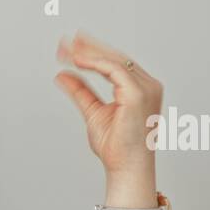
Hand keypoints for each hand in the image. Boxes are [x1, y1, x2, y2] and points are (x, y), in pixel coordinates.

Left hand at [54, 31, 162, 181]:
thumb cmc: (117, 148)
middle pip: (115, 58)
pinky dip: (95, 63)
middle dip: (88, 47)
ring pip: (115, 60)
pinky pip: (115, 70)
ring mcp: (146, 88)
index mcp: (139, 89)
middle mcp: (147, 85)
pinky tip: (78, 60)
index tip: (69, 48)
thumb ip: (80, 92)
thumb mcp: (92, 112)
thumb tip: (63, 74)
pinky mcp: (139, 94)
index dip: (92, 53)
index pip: (115, 63)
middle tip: (65, 42)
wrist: (126, 168)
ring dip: (89, 52)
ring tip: (67, 48)